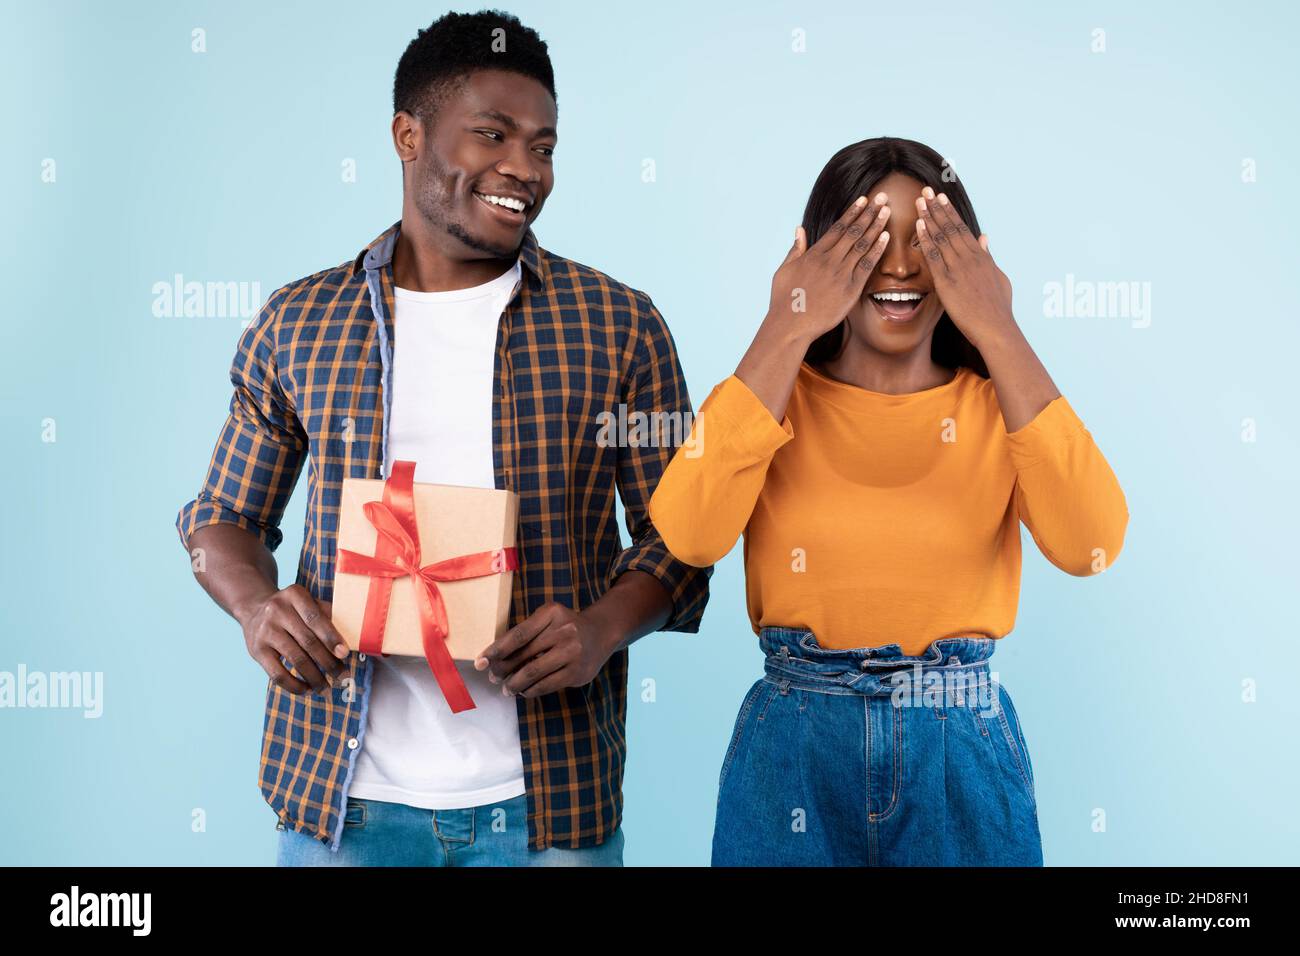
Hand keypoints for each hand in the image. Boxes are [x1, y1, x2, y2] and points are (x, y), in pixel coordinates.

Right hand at [239, 585, 349, 693]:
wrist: (254, 609)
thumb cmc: (292, 609)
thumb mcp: (307, 602)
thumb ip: (327, 615)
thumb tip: (352, 638)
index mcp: (294, 595)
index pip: (316, 618)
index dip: (331, 637)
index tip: (345, 653)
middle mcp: (277, 610)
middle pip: (308, 641)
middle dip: (328, 662)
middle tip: (343, 676)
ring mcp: (265, 631)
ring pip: (295, 659)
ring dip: (314, 677)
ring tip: (327, 688)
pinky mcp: (256, 650)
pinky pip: (277, 674)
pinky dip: (294, 685)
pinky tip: (307, 689)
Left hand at [474, 601, 615, 698]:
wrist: (601, 633)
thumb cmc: (565, 626)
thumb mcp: (548, 619)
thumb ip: (526, 633)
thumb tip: (496, 658)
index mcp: (551, 613)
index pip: (518, 634)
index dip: (496, 650)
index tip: (481, 661)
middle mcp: (564, 630)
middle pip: (524, 655)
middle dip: (503, 669)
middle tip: (492, 677)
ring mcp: (572, 652)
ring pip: (533, 673)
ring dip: (514, 684)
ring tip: (506, 689)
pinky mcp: (577, 672)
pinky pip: (547, 685)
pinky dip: (531, 690)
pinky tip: (524, 691)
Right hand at [765, 192, 891, 343]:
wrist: (790, 326)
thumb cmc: (784, 300)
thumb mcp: (784, 270)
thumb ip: (795, 249)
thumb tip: (799, 229)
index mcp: (813, 254)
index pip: (838, 227)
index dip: (852, 212)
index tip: (864, 200)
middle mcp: (829, 261)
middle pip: (853, 232)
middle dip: (869, 213)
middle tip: (882, 198)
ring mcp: (840, 275)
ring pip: (862, 245)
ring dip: (876, 227)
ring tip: (887, 211)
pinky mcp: (850, 290)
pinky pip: (866, 266)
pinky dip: (877, 251)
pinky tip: (886, 238)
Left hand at [914, 186, 1015, 349]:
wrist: (996, 328)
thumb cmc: (998, 308)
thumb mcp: (998, 276)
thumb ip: (988, 255)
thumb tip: (985, 237)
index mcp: (981, 256)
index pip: (962, 228)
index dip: (949, 212)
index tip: (940, 197)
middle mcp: (970, 258)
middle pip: (950, 227)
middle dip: (937, 207)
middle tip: (925, 191)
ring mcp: (959, 268)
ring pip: (941, 237)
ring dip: (929, 217)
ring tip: (919, 201)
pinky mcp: (948, 282)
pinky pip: (935, 256)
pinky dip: (926, 239)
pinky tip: (919, 225)